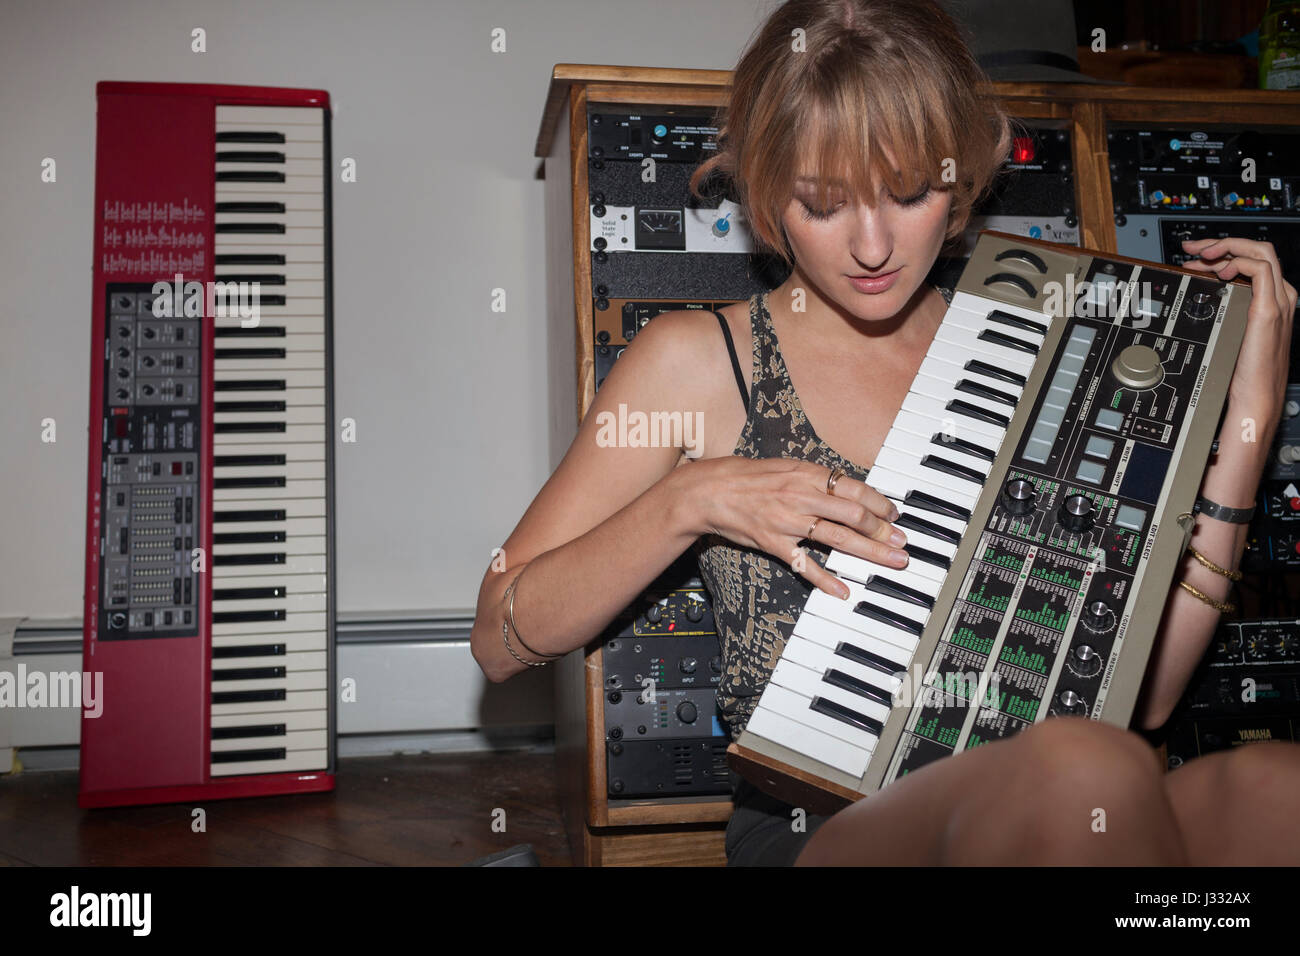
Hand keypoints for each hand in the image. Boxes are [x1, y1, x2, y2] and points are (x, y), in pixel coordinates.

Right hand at [672, 455, 908, 597]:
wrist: (708, 490)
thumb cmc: (746, 477)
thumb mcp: (784, 467)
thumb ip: (814, 479)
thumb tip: (845, 489)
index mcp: (806, 474)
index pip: (853, 488)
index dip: (879, 503)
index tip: (895, 515)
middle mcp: (801, 496)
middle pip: (853, 514)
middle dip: (882, 530)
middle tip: (901, 542)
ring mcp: (788, 521)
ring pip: (838, 538)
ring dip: (870, 551)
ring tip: (892, 561)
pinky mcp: (773, 543)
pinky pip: (804, 564)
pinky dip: (826, 580)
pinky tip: (844, 591)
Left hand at [1180, 236, 1295, 424]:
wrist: (1255, 396)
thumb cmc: (1241, 370)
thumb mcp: (1229, 329)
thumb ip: (1222, 308)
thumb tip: (1199, 290)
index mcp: (1271, 298)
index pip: (1250, 259)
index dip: (1221, 251)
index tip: (1193, 255)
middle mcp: (1279, 295)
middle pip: (1256, 249)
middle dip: (1220, 242)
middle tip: (1191, 249)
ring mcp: (1277, 301)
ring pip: (1261, 252)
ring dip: (1227, 247)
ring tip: (1200, 255)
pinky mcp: (1269, 310)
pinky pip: (1261, 270)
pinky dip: (1238, 262)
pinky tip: (1219, 271)